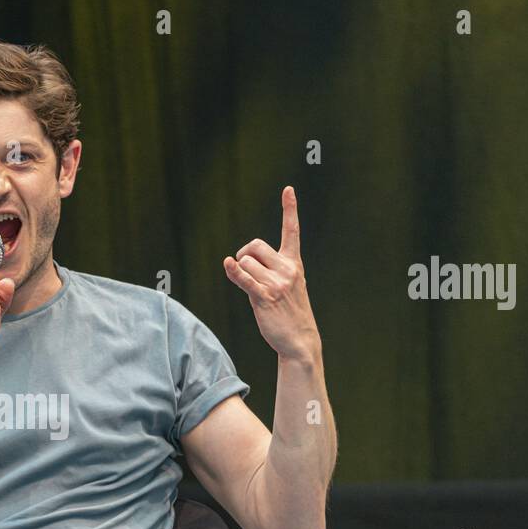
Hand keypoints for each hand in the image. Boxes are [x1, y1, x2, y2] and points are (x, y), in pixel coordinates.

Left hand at [223, 186, 320, 361]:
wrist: (299, 339)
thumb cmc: (290, 312)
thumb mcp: (287, 286)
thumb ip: (270, 270)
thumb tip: (239, 262)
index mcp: (294, 263)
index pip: (292, 231)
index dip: (289, 209)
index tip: (288, 189)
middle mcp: (287, 269)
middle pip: (255, 245)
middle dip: (244, 254)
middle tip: (244, 269)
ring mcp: (276, 283)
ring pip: (245, 262)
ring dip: (240, 273)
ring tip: (251, 289)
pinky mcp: (264, 297)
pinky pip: (244, 278)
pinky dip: (233, 272)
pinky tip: (228, 265)